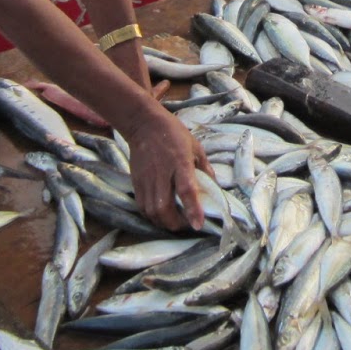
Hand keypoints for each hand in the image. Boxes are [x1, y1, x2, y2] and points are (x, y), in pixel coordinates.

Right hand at [124, 104, 213, 231]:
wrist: (144, 124)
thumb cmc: (174, 134)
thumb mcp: (195, 147)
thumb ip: (205, 169)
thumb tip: (214, 188)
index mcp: (180, 163)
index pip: (186, 190)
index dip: (192, 209)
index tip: (198, 225)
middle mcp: (161, 174)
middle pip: (164, 208)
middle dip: (176, 224)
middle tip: (187, 224)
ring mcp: (146, 179)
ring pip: (151, 212)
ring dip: (164, 223)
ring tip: (175, 221)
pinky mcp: (136, 182)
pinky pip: (142, 207)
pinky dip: (152, 216)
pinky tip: (161, 215)